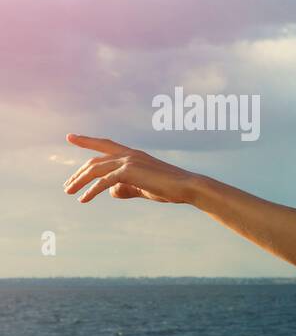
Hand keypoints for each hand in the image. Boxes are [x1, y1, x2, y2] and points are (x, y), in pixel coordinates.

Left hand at [62, 134, 202, 204]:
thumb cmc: (171, 188)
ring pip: (95, 170)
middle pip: (95, 161)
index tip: (70, 137)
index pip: (105, 145)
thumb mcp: (145, 188)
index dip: (87, 141)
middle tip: (67, 186)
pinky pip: (103, 182)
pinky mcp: (128, 172)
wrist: (188, 187)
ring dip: (79, 181)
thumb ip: (127, 188)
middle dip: (78, 173)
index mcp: (134, 155)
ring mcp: (128, 161)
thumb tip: (110, 192)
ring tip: (69, 192)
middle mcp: (129, 154)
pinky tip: (84, 199)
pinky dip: (91, 191)